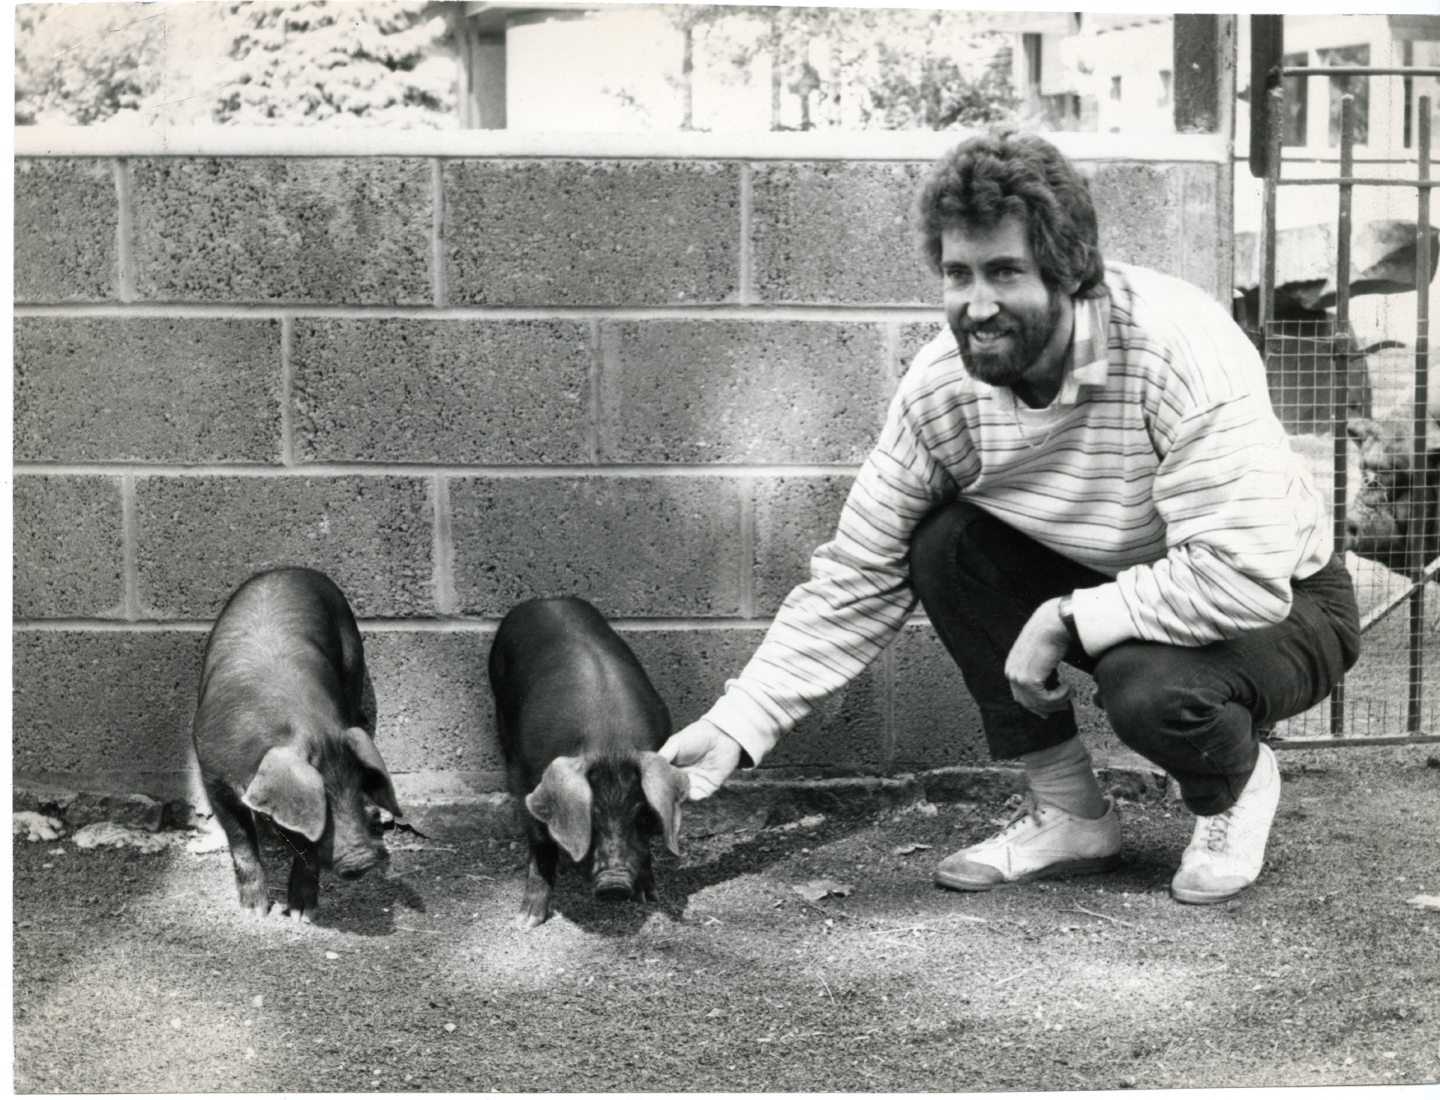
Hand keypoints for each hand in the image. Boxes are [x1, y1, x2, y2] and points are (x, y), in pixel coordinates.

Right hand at [657, 718, 742, 799]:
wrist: (722, 736)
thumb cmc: (697, 735)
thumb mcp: (675, 742)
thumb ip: (663, 755)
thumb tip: (650, 768)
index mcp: (671, 765)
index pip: (659, 778)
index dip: (655, 781)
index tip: (649, 783)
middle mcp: (681, 776)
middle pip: (669, 789)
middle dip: (664, 792)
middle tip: (659, 791)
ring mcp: (693, 783)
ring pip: (680, 796)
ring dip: (676, 796)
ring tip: (671, 791)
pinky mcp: (706, 788)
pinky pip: (695, 797)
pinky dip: (689, 797)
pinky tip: (684, 791)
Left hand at [1005, 597, 1072, 716]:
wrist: (1053, 624)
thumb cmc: (1051, 633)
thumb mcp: (1040, 653)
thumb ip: (1039, 667)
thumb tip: (1049, 682)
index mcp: (1012, 666)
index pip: (1020, 694)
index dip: (1036, 704)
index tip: (1049, 710)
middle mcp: (1011, 673)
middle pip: (1027, 702)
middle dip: (1047, 707)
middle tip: (1064, 707)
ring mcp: (1018, 677)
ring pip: (1038, 703)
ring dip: (1058, 700)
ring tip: (1069, 690)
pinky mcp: (1028, 680)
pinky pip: (1046, 700)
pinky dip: (1060, 697)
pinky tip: (1068, 687)